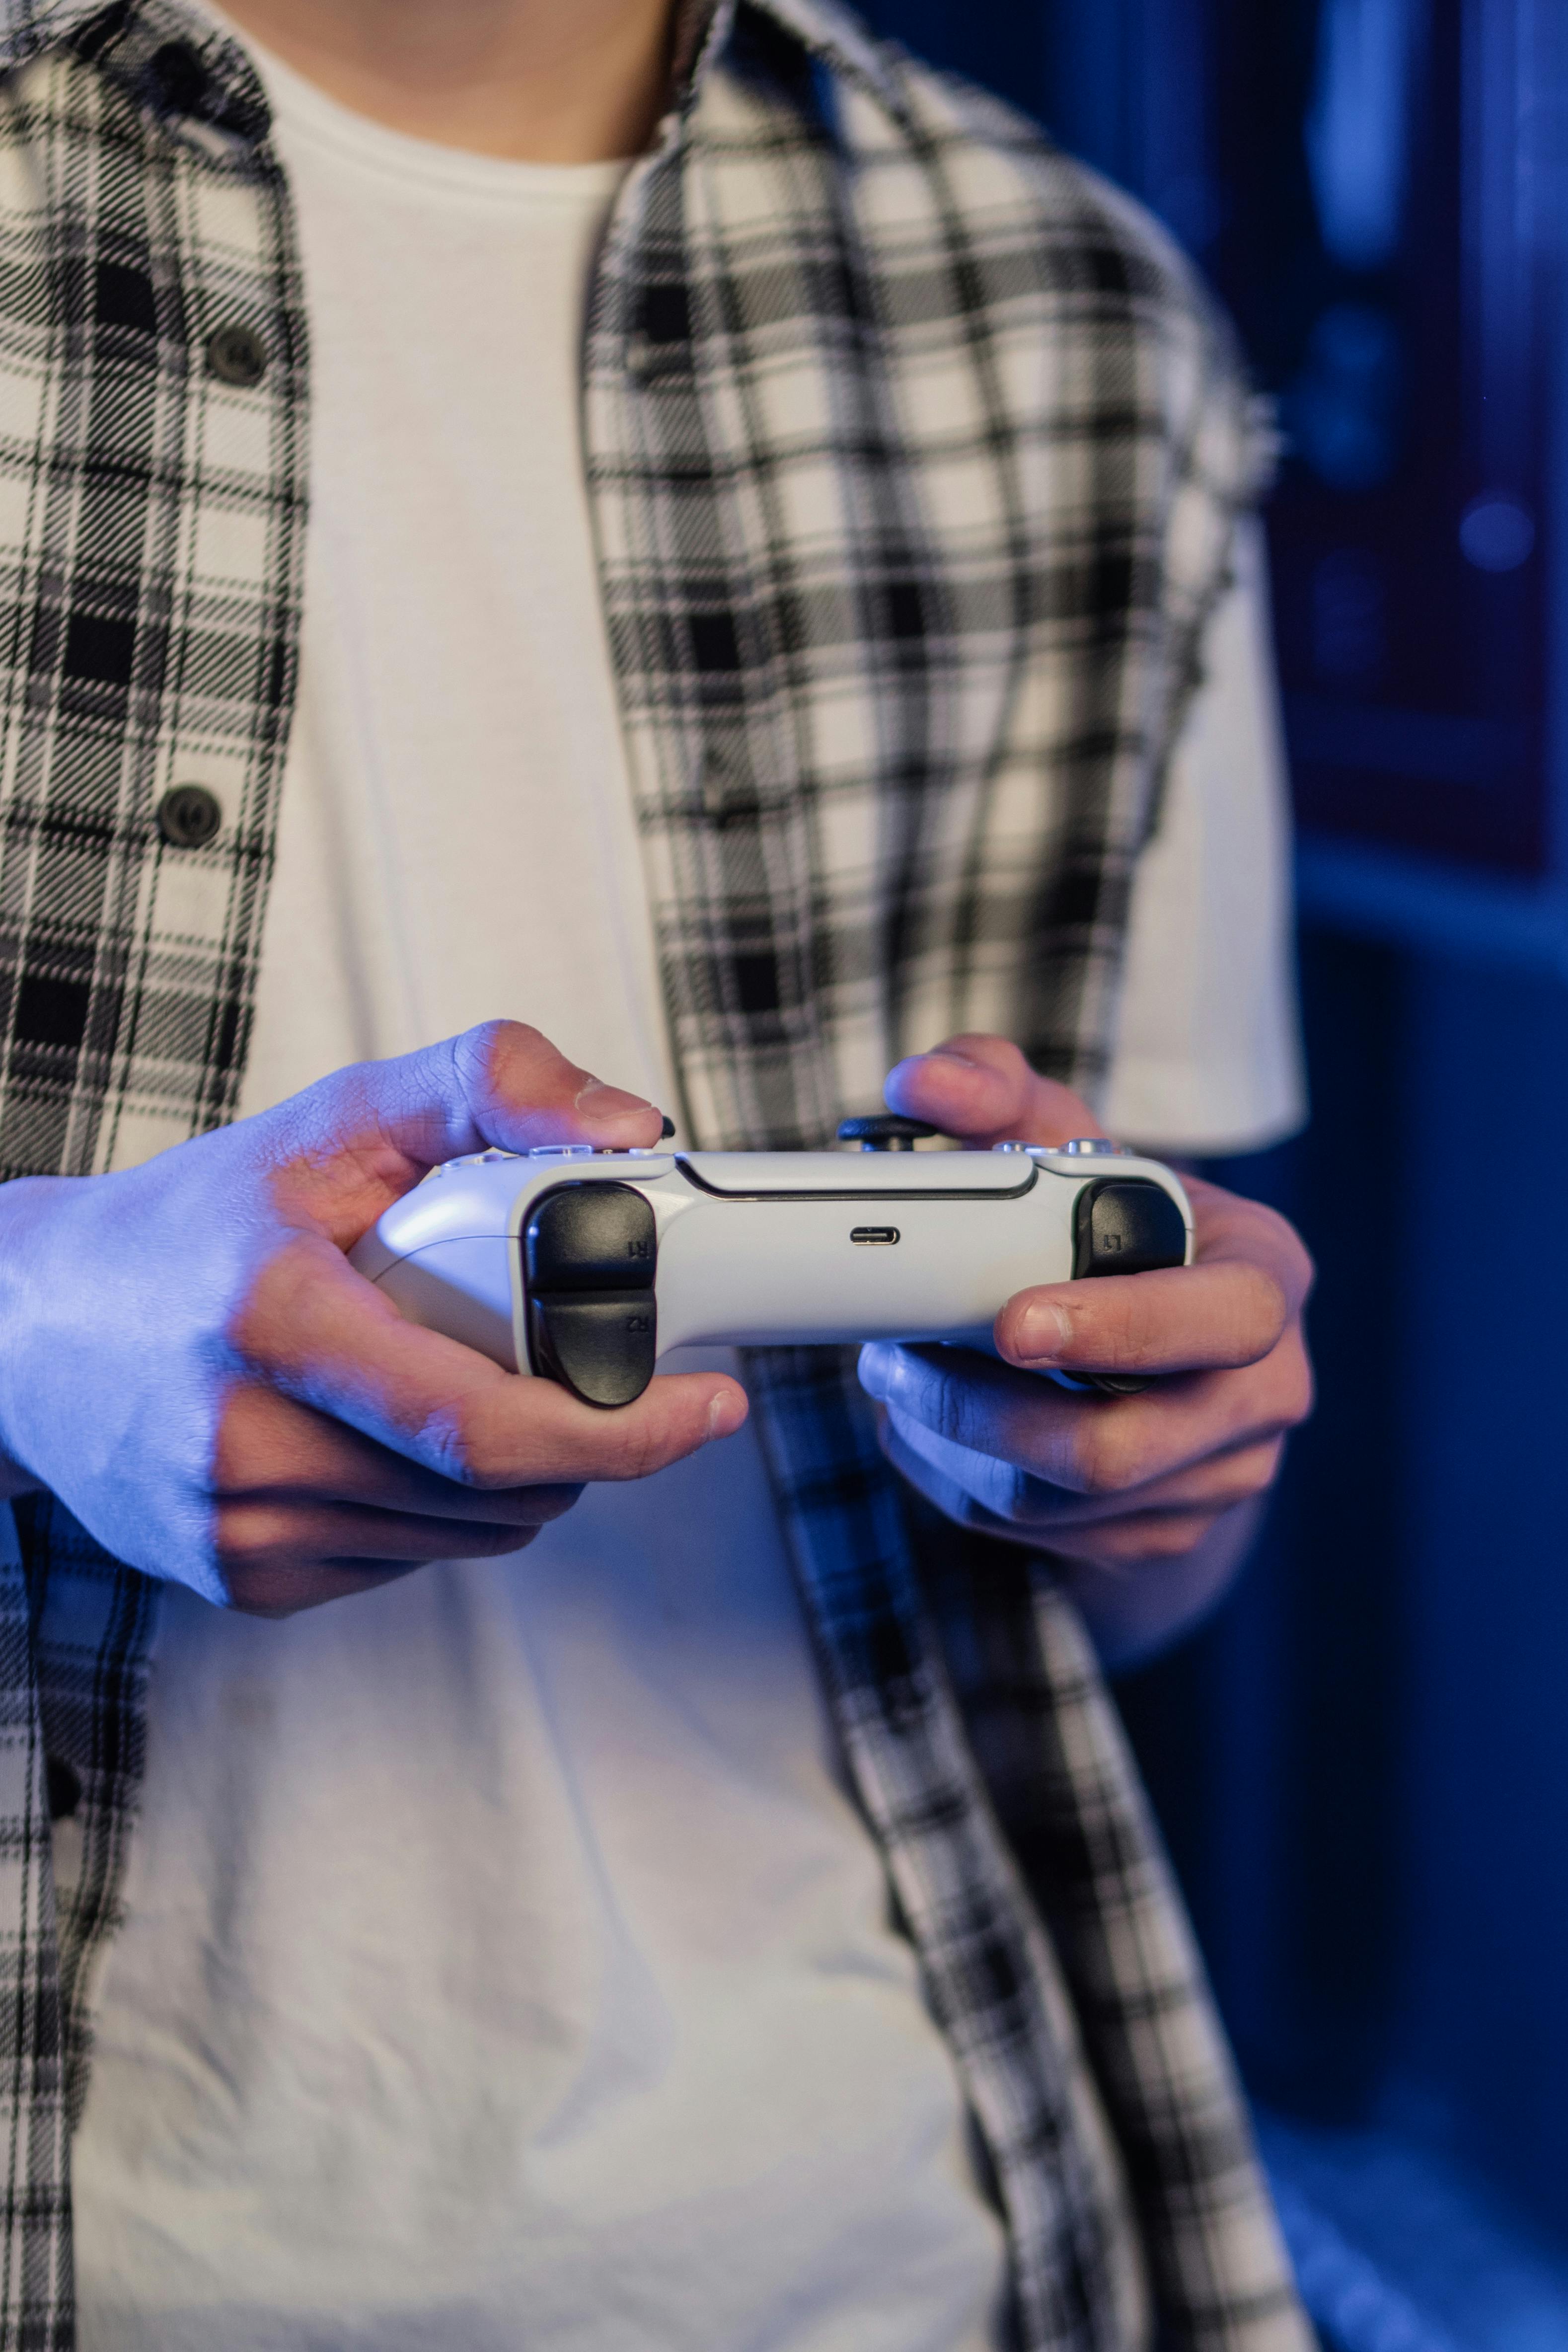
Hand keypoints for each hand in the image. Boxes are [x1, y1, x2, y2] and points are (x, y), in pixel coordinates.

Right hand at [0, 1022, 745, 1615]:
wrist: (32, 1326)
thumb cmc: (196, 1222)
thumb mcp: (337, 1119)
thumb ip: (487, 1085)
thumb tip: (630, 1128)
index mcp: (274, 1321)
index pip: (483, 1424)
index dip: (620, 1429)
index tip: (706, 1402)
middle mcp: (245, 1443)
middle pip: (497, 1490)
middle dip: (585, 1439)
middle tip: (599, 1373)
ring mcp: (239, 1528)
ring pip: (470, 1536)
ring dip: (521, 1476)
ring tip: (478, 1385)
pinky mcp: (243, 1580)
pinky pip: (409, 1561)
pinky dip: (444, 1507)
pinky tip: (400, 1436)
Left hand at [857, 1035, 1312, 1663]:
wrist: (1160, 1340)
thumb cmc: (1114, 1228)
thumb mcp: (1070, 1142)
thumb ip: (996, 1092)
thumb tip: (924, 1084)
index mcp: (1265, 1277)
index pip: (1224, 1318)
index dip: (1121, 1328)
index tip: (1012, 1322)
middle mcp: (1264, 1390)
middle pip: (1121, 1446)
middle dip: (984, 1411)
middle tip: (895, 1357)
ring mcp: (1219, 1477)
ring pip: (1056, 1499)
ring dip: (950, 1445)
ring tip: (896, 1378)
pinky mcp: (1159, 1534)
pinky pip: (1034, 1529)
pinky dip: (957, 1479)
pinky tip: (929, 1425)